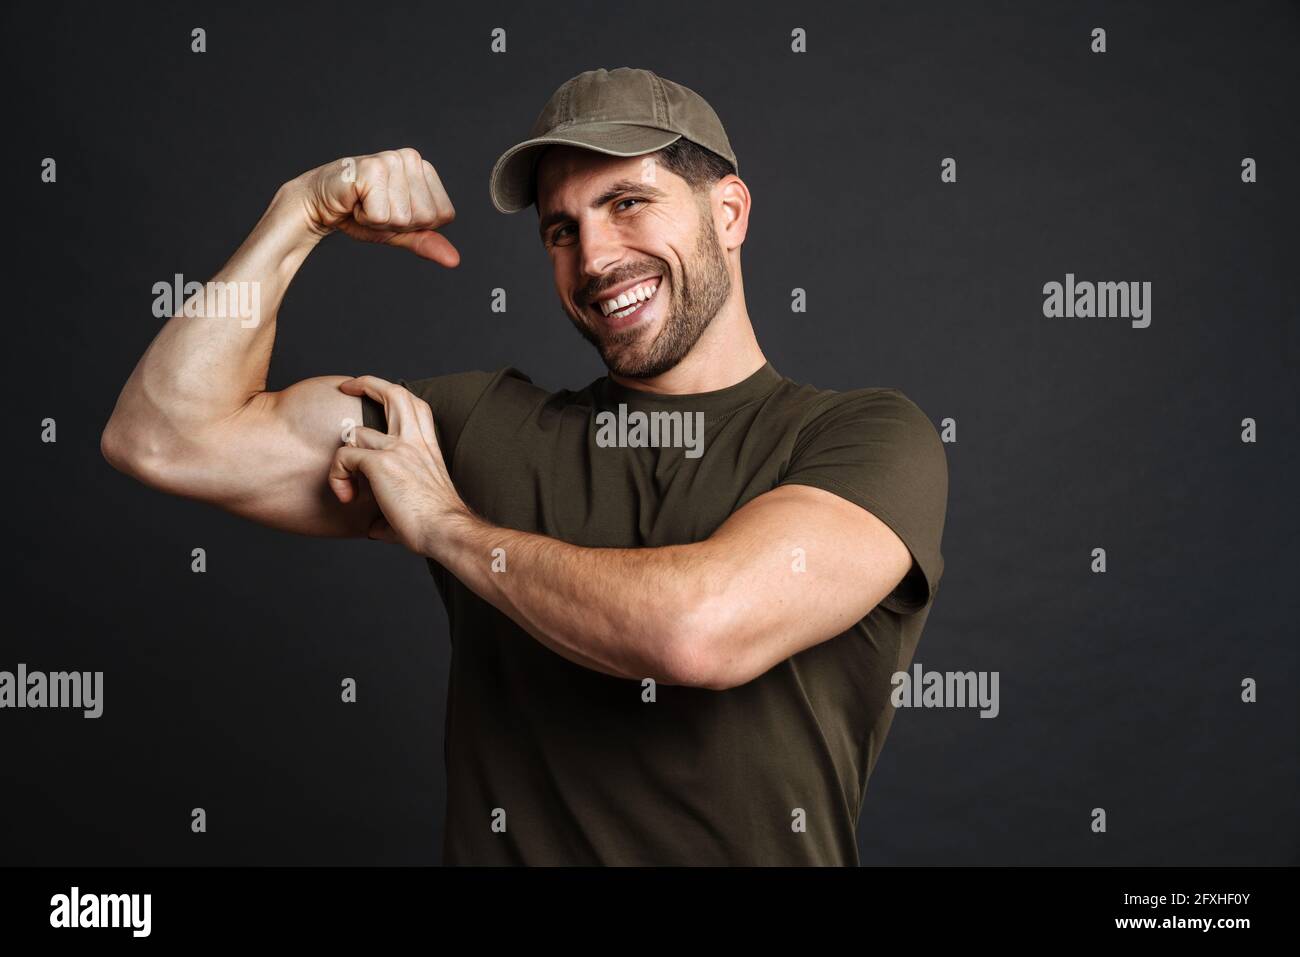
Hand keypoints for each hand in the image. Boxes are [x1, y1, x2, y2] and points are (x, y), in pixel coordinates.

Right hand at [287, 148, 459, 265]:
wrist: (319, 204)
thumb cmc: (360, 213)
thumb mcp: (400, 231)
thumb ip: (427, 241)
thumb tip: (454, 261)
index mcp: (425, 170)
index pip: (443, 216)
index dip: (416, 225)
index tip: (391, 212)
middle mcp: (412, 158)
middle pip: (425, 218)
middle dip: (397, 224)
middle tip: (375, 208)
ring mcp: (392, 160)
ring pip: (404, 218)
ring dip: (379, 220)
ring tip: (364, 203)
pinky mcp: (372, 169)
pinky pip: (381, 215)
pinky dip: (365, 218)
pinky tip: (354, 201)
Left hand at [328, 376, 467, 554]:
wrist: (447, 532)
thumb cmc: (439, 526)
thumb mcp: (422, 504)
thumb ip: (396, 505)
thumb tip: (377, 525)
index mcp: (428, 448)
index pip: (415, 406)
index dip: (393, 395)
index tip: (375, 401)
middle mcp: (415, 442)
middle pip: (394, 393)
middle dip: (367, 383)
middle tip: (348, 387)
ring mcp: (398, 449)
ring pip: (357, 431)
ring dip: (344, 457)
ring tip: (346, 483)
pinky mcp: (380, 464)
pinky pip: (344, 457)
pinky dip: (338, 476)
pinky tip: (347, 497)